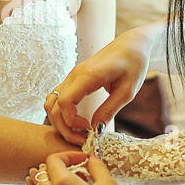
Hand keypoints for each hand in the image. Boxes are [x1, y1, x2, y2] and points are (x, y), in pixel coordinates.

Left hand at [27, 151, 124, 184]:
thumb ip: (96, 166)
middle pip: (44, 173)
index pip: (53, 160)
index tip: (81, 159)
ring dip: (56, 183)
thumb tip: (92, 157)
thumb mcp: (108, 184)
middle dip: (59, 168)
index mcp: (63, 184)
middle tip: (78, 171)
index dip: (67, 155)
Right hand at [44, 28, 152, 144]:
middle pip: (54, 106)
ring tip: (78, 132)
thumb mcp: (127, 91)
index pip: (65, 102)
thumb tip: (96, 130)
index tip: (89, 129)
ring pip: (51, 102)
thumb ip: (109, 110)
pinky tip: (76, 122)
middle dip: (64, 127)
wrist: (131, 45)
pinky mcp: (73, 79)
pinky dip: (60, 113)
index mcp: (88, 76)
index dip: (72, 121)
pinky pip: (56, 98)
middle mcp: (74, 75)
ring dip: (59, 121)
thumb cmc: (133, 64)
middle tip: (83, 139)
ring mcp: (71, 76)